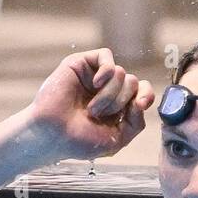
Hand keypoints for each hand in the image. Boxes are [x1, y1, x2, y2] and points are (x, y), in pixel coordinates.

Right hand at [24, 48, 154, 159]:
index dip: (146, 95)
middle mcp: (108, 89)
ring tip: (92, 108)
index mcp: (117, 105)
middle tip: (100, 115)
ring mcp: (94, 75)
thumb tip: (140, 101)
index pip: (143, 91)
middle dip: (121, 101)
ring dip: (110, 94)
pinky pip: (106, 56)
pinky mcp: (82, 64)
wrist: (51, 135)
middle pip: (133, 82)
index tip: (138, 106)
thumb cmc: (79, 141)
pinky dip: (106, 70)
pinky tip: (96, 84)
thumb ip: (136, 123)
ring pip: (121, 72)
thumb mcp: (116, 140)